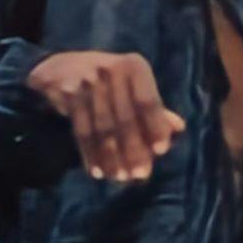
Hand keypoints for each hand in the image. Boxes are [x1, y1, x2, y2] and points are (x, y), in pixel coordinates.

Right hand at [25, 46, 182, 186]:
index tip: (161, 150)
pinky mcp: (68, 92)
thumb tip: (179, 127)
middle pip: (125, 118)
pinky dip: (90, 154)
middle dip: (133, 149)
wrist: (63, 68)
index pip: (148, 101)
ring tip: (119, 176)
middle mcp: (111, 69)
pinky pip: (81, 130)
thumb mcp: (133, 88)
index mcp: (134, 66)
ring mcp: (87, 80)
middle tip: (140, 174)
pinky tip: (97, 171)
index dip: (155, 126)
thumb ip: (154, 109)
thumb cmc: (109, 82)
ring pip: (103, 128)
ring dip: (112, 157)